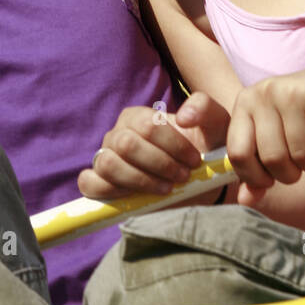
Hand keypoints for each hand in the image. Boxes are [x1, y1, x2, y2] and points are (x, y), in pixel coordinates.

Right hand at [77, 91, 226, 199]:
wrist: (201, 179)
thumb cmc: (205, 147)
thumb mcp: (215, 123)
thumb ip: (204, 107)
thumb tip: (183, 117)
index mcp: (138, 117)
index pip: (148, 126)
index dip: (173, 145)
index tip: (195, 161)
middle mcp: (117, 135)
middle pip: (127, 145)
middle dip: (160, 164)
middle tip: (182, 176)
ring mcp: (105, 158)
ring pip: (108, 164)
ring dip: (140, 180)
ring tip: (165, 188)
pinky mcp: (101, 183)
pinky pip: (89, 183)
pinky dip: (109, 190)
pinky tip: (136, 196)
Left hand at [226, 57, 304, 199]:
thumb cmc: (304, 114)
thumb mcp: (275, 136)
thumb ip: (257, 168)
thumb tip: (245, 200)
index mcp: (245, 102)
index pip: (237, 153)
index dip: (254, 177)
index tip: (269, 179)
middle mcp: (264, 93)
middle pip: (272, 158)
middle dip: (290, 174)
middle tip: (300, 165)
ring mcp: (292, 92)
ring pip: (300, 154)